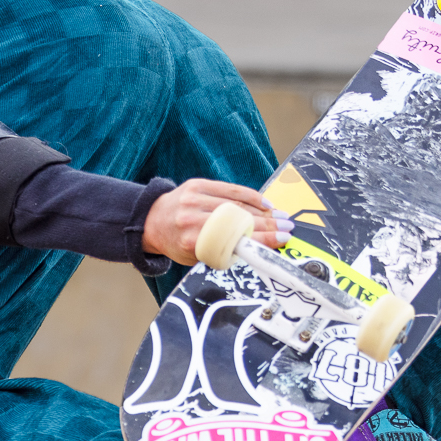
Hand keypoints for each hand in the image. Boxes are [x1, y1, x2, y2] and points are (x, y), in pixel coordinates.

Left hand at [142, 179, 292, 266]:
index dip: (261, 240)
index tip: (281, 240)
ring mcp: (194, 198)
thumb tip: (260, 247)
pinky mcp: (197, 184)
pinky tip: (265, 203)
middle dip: (268, 224)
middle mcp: (192, 217)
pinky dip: (250, 195)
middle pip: (239, 220)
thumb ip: (224, 252)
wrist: (153, 221)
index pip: (234, 240)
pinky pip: (230, 188)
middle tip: (287, 228)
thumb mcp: (197, 256)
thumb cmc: (178, 243)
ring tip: (280, 216)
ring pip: (237, 204)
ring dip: (263, 211)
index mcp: (192, 240)